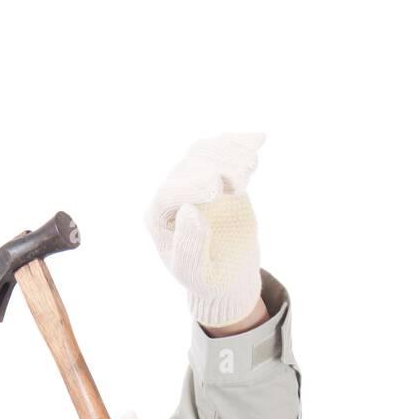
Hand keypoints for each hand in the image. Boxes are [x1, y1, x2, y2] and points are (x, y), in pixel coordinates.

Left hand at [146, 132, 266, 328]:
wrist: (228, 275)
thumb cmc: (207, 279)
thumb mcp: (196, 275)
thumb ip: (190, 248)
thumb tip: (190, 212)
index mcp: (158, 219)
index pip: (168, 195)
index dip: (191, 188)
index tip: (217, 188)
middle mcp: (172, 195)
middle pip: (189, 168)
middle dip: (215, 170)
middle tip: (240, 182)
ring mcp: (194, 180)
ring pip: (206, 153)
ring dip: (230, 154)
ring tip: (250, 165)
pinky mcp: (218, 174)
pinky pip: (224, 151)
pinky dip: (241, 144)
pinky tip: (259, 139)